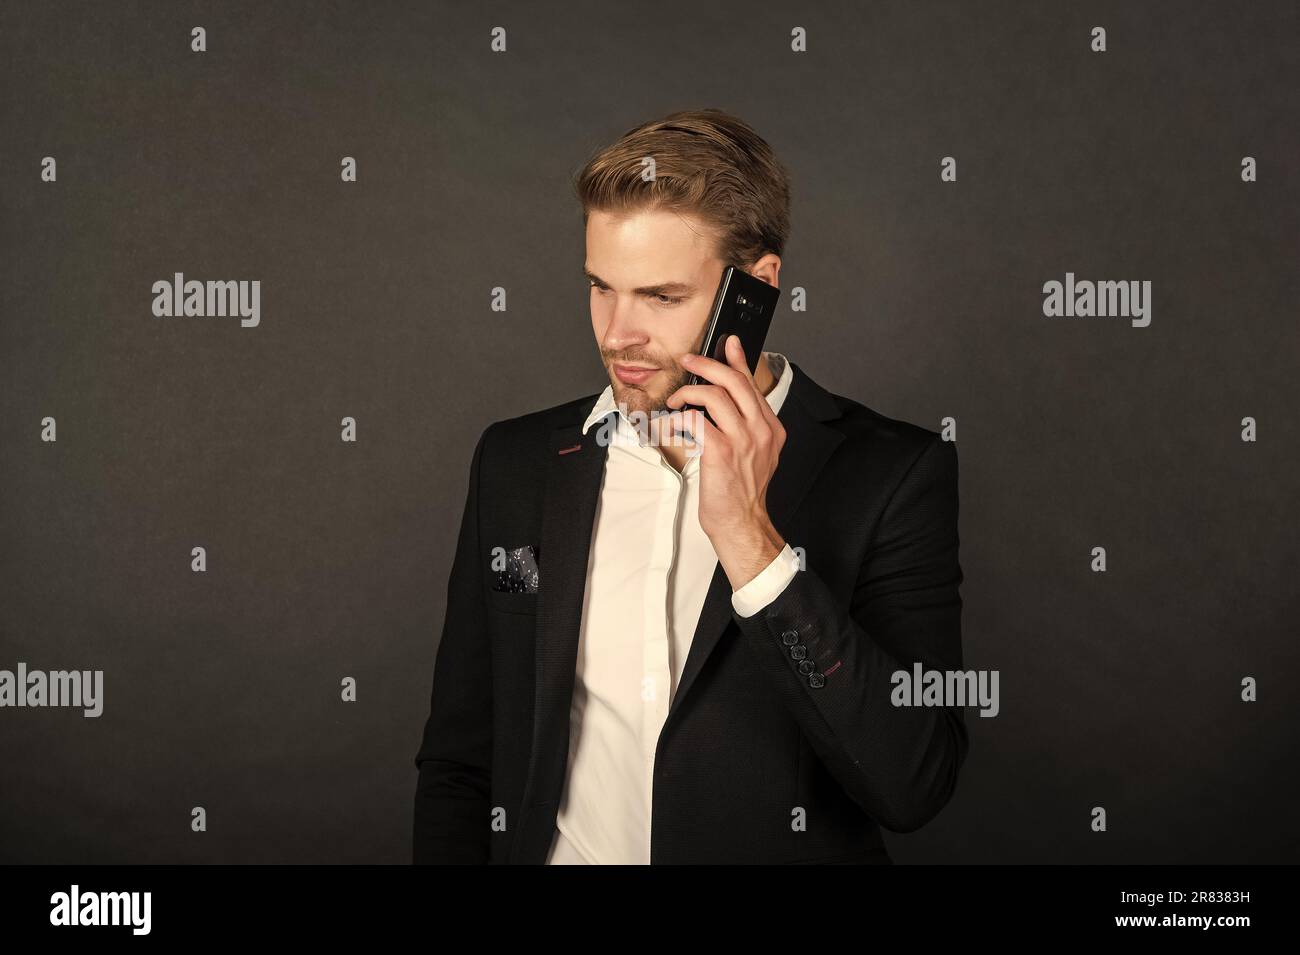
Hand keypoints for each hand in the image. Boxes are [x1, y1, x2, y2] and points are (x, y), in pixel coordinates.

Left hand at [665, 335, 787, 589]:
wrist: (742, 523)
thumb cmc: (741, 492)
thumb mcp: (753, 454)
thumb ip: (745, 426)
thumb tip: (723, 403)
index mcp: (770, 428)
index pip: (752, 384)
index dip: (738, 360)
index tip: (727, 343)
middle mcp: (760, 430)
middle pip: (735, 381)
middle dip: (708, 365)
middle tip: (689, 361)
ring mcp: (742, 441)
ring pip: (714, 396)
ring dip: (688, 392)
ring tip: (676, 401)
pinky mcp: (720, 453)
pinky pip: (695, 421)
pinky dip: (677, 420)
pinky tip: (669, 425)